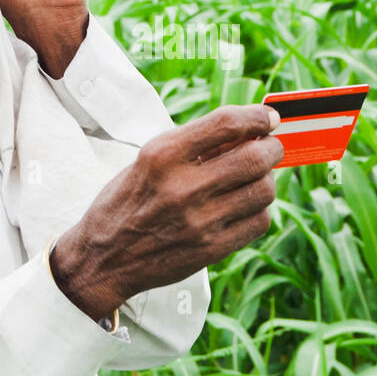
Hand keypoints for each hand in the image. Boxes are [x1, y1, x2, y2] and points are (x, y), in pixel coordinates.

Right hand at [49, 104, 284, 320]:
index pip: (226, 123)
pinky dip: (259, 209)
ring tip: (253, 178)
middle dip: (272, 148)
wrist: (104, 259)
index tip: (269, 118)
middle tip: (270, 148)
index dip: (257, 116)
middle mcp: (182, 187)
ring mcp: (199, 221)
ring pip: (264, 190)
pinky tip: (244, 206)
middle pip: (255, 157)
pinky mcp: (211, 249)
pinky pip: (259, 221)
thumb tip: (247, 131)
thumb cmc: (127, 203)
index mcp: (162, 155)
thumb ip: (193, 144)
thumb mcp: (147, 161)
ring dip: (266, 179)